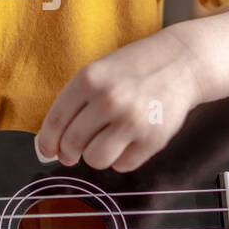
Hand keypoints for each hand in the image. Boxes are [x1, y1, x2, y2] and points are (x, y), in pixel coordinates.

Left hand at [35, 28, 205, 172]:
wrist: (182, 63)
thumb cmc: (134, 68)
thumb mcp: (99, 72)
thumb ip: (75, 102)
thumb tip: (50, 142)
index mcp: (89, 80)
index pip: (56, 121)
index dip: (47, 141)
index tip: (47, 150)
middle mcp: (109, 100)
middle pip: (73, 144)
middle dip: (68, 153)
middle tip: (72, 152)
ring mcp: (132, 121)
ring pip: (95, 160)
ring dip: (96, 156)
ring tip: (104, 142)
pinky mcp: (152, 139)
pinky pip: (123, 165)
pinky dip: (122, 158)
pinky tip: (129, 140)